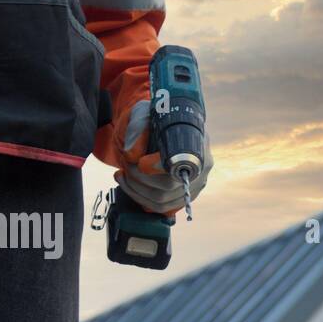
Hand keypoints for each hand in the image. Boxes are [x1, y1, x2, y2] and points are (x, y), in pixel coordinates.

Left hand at [113, 98, 212, 213]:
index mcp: (198, 144)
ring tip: (122, 174)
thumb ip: (136, 130)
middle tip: (124, 166)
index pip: (181, 166)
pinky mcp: (182, 195)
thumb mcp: (142, 115)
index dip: (155, 169)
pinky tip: (127, 183)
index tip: (137, 162)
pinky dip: (139, 197)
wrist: (157, 126)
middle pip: (169, 188)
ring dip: (135, 190)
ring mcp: (193, 185)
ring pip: (162, 201)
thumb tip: (131, 155)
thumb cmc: (152, 118)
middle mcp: (201, 167)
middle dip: (138, 179)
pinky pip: (161, 207)